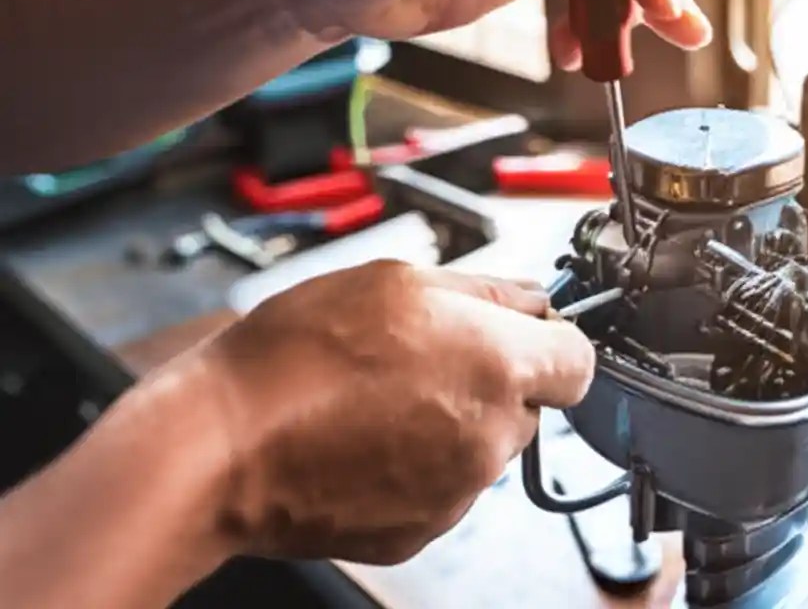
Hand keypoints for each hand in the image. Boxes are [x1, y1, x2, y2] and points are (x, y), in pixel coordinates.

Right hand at [186, 261, 593, 563]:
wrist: (224, 444)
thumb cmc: (296, 356)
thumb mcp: (397, 280)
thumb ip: (486, 290)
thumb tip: (534, 299)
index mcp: (499, 366)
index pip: (580, 361)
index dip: (553, 343)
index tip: (525, 336)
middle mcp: (491, 436)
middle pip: (528, 405)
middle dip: (492, 380)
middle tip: (423, 359)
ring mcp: (459, 491)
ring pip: (483, 446)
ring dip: (453, 422)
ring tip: (380, 399)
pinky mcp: (423, 530)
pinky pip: (445, 488)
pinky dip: (419, 465)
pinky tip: (366, 438)